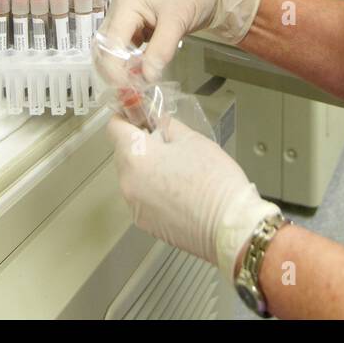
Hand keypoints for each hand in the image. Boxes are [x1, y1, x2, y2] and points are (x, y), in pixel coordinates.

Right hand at [97, 0, 261, 83]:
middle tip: (130, 93)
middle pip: (103, 48)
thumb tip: (147, 77)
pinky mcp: (132, 30)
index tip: (129, 88)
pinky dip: (128, 66)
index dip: (114, 67)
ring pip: (110, 52)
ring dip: (119, 70)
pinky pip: (122, 52)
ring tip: (135, 87)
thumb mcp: (178, 21)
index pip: (110, 41)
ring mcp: (124, 21)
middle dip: (112, 71)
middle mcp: (119, 12)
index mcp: (126, 4)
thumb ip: (161, 49)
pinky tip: (140, 76)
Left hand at [107, 115, 278, 279]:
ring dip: (147, 171)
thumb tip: (157, 122)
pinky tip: (179, 193)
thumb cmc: (214, 180)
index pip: (114, 128)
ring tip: (178, 172)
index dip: (126, 118)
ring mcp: (134, 206)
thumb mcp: (193, 140)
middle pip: (123, 154)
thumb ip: (168, 126)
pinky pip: (142, 199)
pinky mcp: (145, 224)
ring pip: (133, 178)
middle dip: (141, 146)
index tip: (139, 116)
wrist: (229, 226)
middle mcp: (127, 183)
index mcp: (135, 156)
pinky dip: (154, 193)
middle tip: (168, 144)